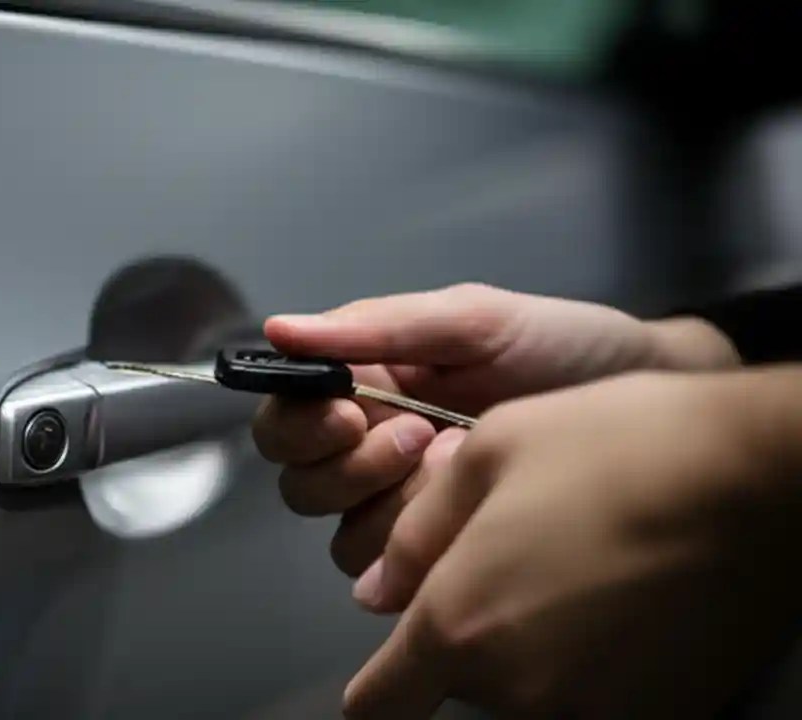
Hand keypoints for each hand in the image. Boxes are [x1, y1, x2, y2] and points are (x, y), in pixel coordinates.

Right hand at [251, 283, 738, 576]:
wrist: (649, 397)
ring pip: (341, 536)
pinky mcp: (445, 557)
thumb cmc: (562, 347)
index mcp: (364, 387)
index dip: (299, 424)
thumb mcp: (471, 320)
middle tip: (417, 434)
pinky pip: (396, 575)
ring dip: (392, 505)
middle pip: (298, 484)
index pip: (285, 418)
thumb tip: (279, 328)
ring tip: (458, 461)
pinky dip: (424, 546)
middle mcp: (372, 452)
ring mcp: (407, 510)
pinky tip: (474, 506)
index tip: (348, 411)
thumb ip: (376, 326)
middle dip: (348, 466)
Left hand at [344, 371, 801, 718]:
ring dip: (530, 647)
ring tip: (578, 567)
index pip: (379, 704)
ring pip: (525, 689)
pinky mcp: (658, 713)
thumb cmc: (616, 448)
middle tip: (515, 561)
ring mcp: (591, 708)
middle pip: (460, 681)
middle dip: (467, 633)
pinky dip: (592, 661)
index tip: (383, 678)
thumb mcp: (487, 456)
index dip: (375, 690)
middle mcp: (517, 687)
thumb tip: (376, 591)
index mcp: (458, 623)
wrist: (758, 476)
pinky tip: (624, 597)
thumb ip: (415, 536)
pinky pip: (592, 695)